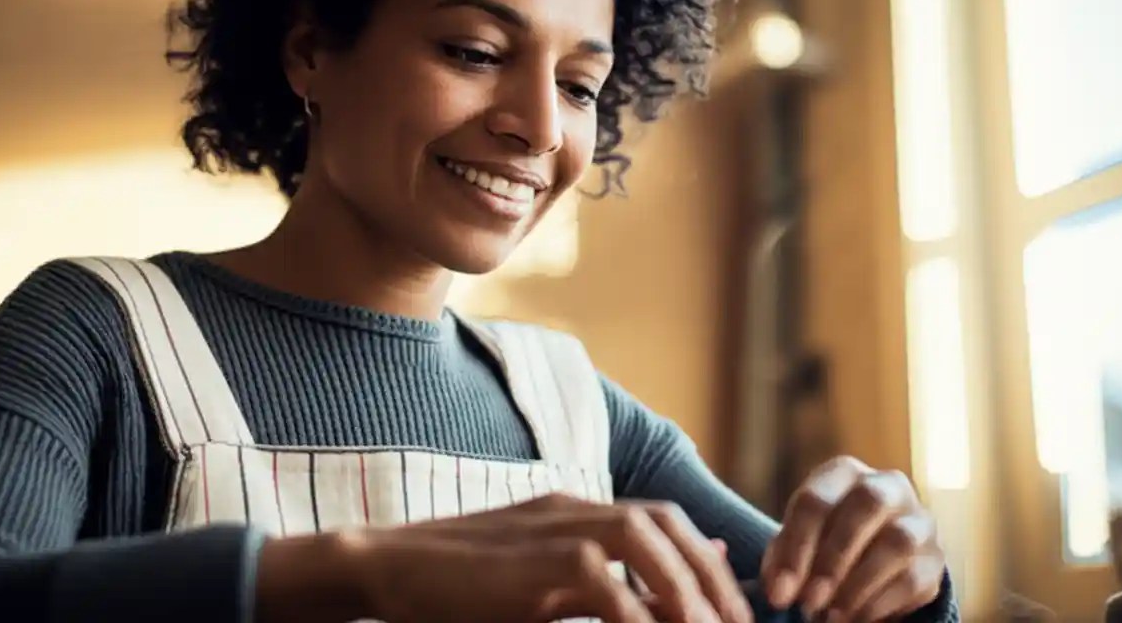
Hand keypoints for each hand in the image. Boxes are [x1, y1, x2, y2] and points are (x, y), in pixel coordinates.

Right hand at [345, 493, 751, 622]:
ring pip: (643, 537)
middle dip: (710, 577)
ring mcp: (551, 526)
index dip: (707, 564)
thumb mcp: (539, 582)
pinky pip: (599, 579)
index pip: (665, 522)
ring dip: (683, 587)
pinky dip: (634, 610)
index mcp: (578, 511)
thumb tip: (659, 591)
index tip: (734, 614)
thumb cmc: (459, 586)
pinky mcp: (531, 558)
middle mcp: (573, 509)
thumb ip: (597, 580)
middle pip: (666, 524)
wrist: (387, 566)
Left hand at [760, 456, 944, 621]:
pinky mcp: (934, 557)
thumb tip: (779, 591)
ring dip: (858, 585)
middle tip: (810, 600)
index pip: (817, 499)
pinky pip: (913, 578)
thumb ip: (784, 560)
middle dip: (834, 557)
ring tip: (830, 615)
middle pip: (867, 504)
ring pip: (897, 542)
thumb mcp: (799, 541)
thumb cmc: (825, 541)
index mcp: (844, 473)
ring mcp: (918, 519)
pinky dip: (878, 603)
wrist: (874, 557)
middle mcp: (887, 486)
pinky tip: (854, 617)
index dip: (796, 547)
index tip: (779, 592)